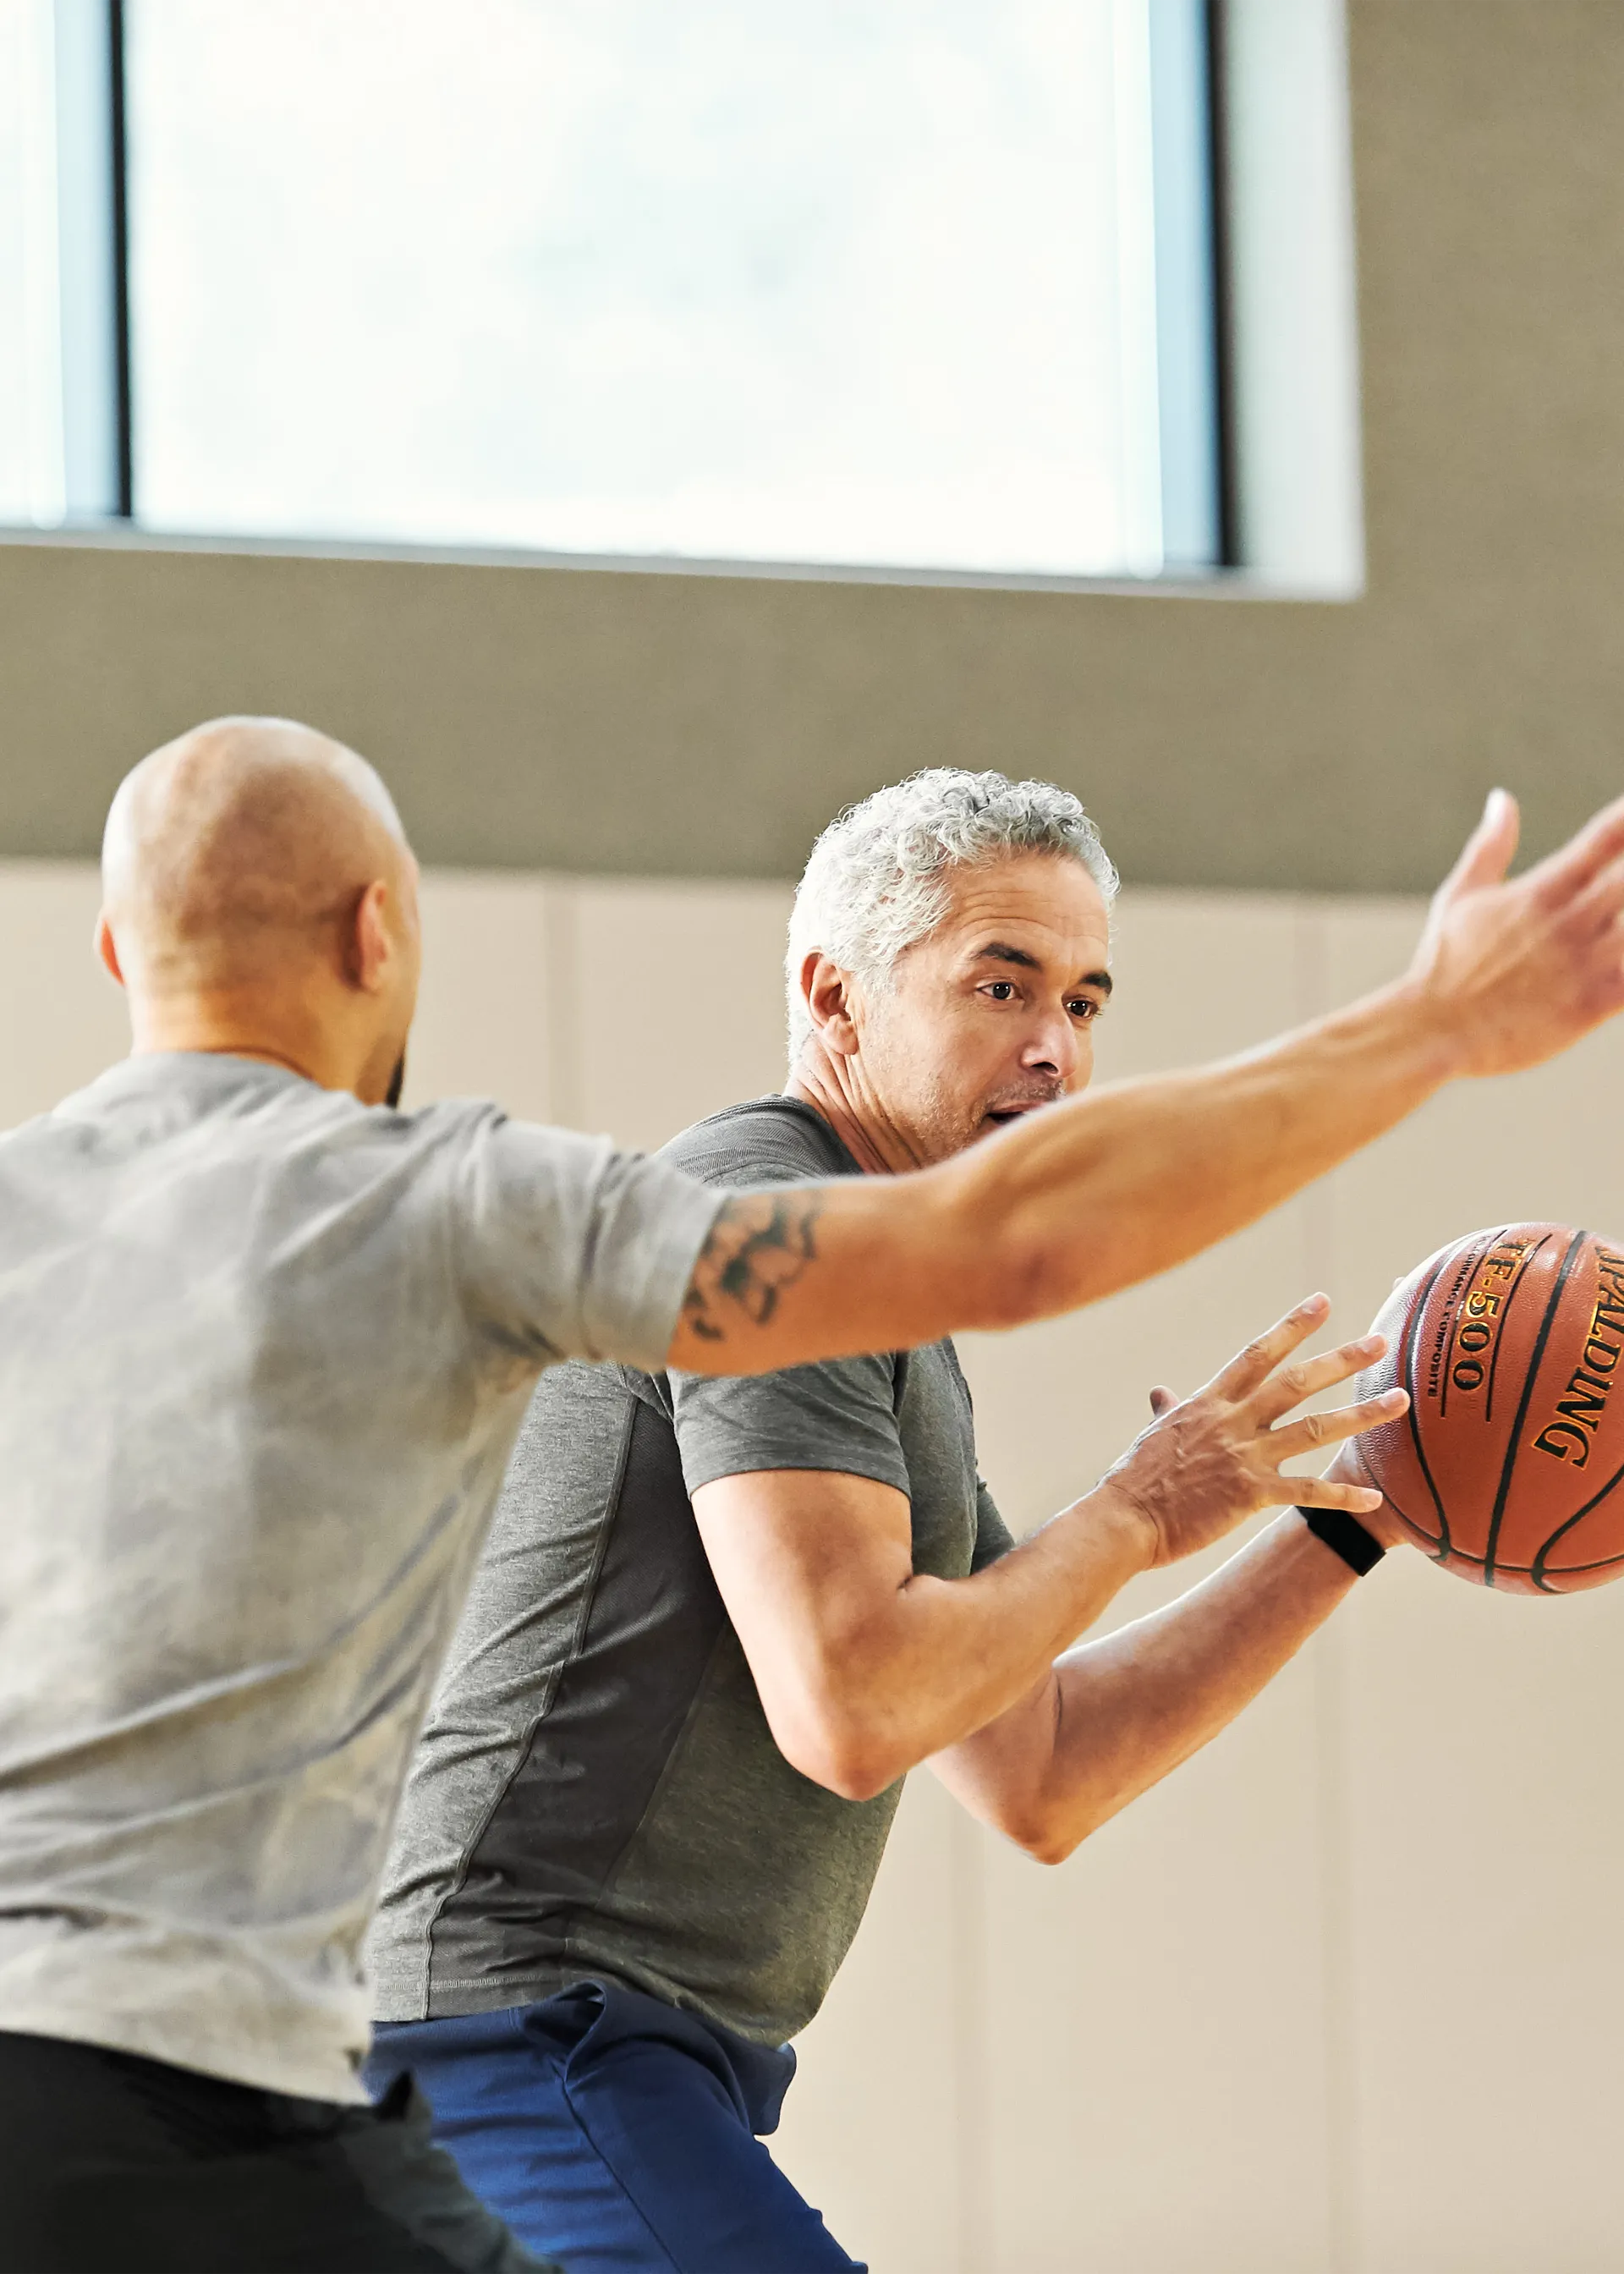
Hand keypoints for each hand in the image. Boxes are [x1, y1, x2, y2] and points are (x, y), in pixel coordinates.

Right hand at [1096, 1294, 1407, 1569]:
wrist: (1122, 1518)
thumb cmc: (1133, 1480)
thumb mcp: (1154, 1434)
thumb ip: (1168, 1410)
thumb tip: (1161, 1393)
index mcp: (1208, 1401)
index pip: (1257, 1353)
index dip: (1292, 1326)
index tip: (1322, 1301)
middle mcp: (1231, 1420)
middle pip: (1297, 1381)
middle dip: (1342, 1359)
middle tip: (1380, 1342)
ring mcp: (1243, 1455)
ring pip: (1314, 1428)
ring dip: (1361, 1414)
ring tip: (1399, 1400)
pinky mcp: (1250, 1494)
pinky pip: (1307, 1491)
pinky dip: (1343, 1495)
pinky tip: (1375, 1498)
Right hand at [1405, 788, 1623, 1078]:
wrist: (1432, 1030)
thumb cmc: (1442, 964)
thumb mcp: (1460, 895)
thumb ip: (1490, 845)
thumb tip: (1502, 798)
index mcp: (1544, 889)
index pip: (1607, 836)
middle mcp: (1570, 920)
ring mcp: (1586, 962)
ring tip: (1622, 919)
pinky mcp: (1594, 1003)